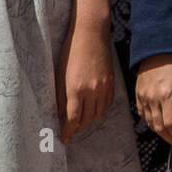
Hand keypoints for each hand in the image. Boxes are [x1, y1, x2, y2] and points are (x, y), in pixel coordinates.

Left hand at [56, 20, 114, 142]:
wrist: (91, 33)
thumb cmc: (71, 51)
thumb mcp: (60, 73)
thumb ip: (60, 95)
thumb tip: (60, 112)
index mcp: (75, 89)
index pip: (72, 119)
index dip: (68, 132)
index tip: (64, 139)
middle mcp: (91, 91)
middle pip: (86, 119)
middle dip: (78, 127)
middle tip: (71, 130)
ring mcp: (103, 87)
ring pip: (98, 114)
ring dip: (89, 120)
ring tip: (81, 121)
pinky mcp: (111, 82)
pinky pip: (107, 103)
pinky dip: (100, 110)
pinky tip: (94, 109)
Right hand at [135, 54, 171, 148]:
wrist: (157, 47)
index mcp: (167, 95)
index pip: (171, 124)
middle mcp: (153, 98)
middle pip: (159, 127)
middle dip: (170, 138)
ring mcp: (143, 96)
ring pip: (149, 123)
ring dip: (160, 132)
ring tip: (170, 135)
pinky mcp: (137, 94)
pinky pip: (142, 114)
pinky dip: (149, 122)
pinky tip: (157, 124)